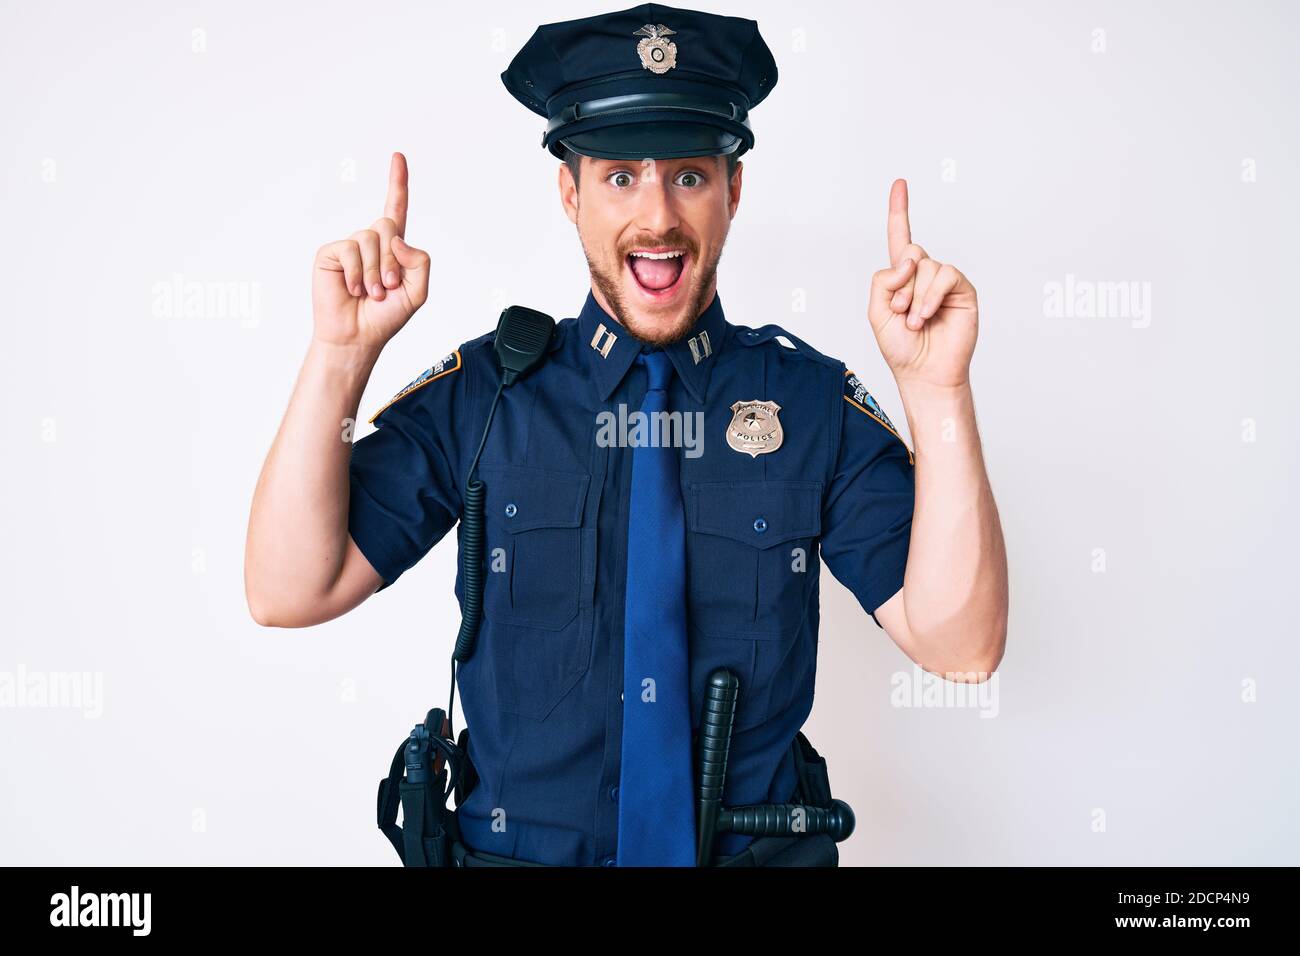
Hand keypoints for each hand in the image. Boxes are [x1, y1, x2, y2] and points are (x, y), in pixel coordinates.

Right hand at [312, 152, 430, 350]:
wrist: (358, 336)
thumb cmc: (386, 316)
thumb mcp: (417, 292)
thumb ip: (420, 262)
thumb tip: (398, 238)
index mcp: (393, 248)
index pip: (396, 208)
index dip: (397, 183)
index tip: (397, 157)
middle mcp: (370, 242)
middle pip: (387, 225)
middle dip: (392, 260)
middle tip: (387, 287)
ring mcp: (349, 246)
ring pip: (370, 238)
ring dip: (374, 272)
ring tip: (371, 292)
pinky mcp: (330, 253)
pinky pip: (350, 249)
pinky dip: (356, 273)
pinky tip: (352, 289)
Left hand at [867, 179, 978, 388]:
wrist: (924, 372)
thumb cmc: (901, 347)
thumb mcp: (876, 312)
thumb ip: (883, 280)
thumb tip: (909, 261)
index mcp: (902, 277)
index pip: (901, 238)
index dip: (900, 211)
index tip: (899, 183)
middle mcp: (924, 275)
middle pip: (910, 253)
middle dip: (900, 284)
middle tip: (900, 312)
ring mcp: (944, 282)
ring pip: (926, 266)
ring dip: (914, 297)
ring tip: (915, 322)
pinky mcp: (962, 290)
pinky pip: (945, 275)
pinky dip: (931, 296)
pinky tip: (927, 315)